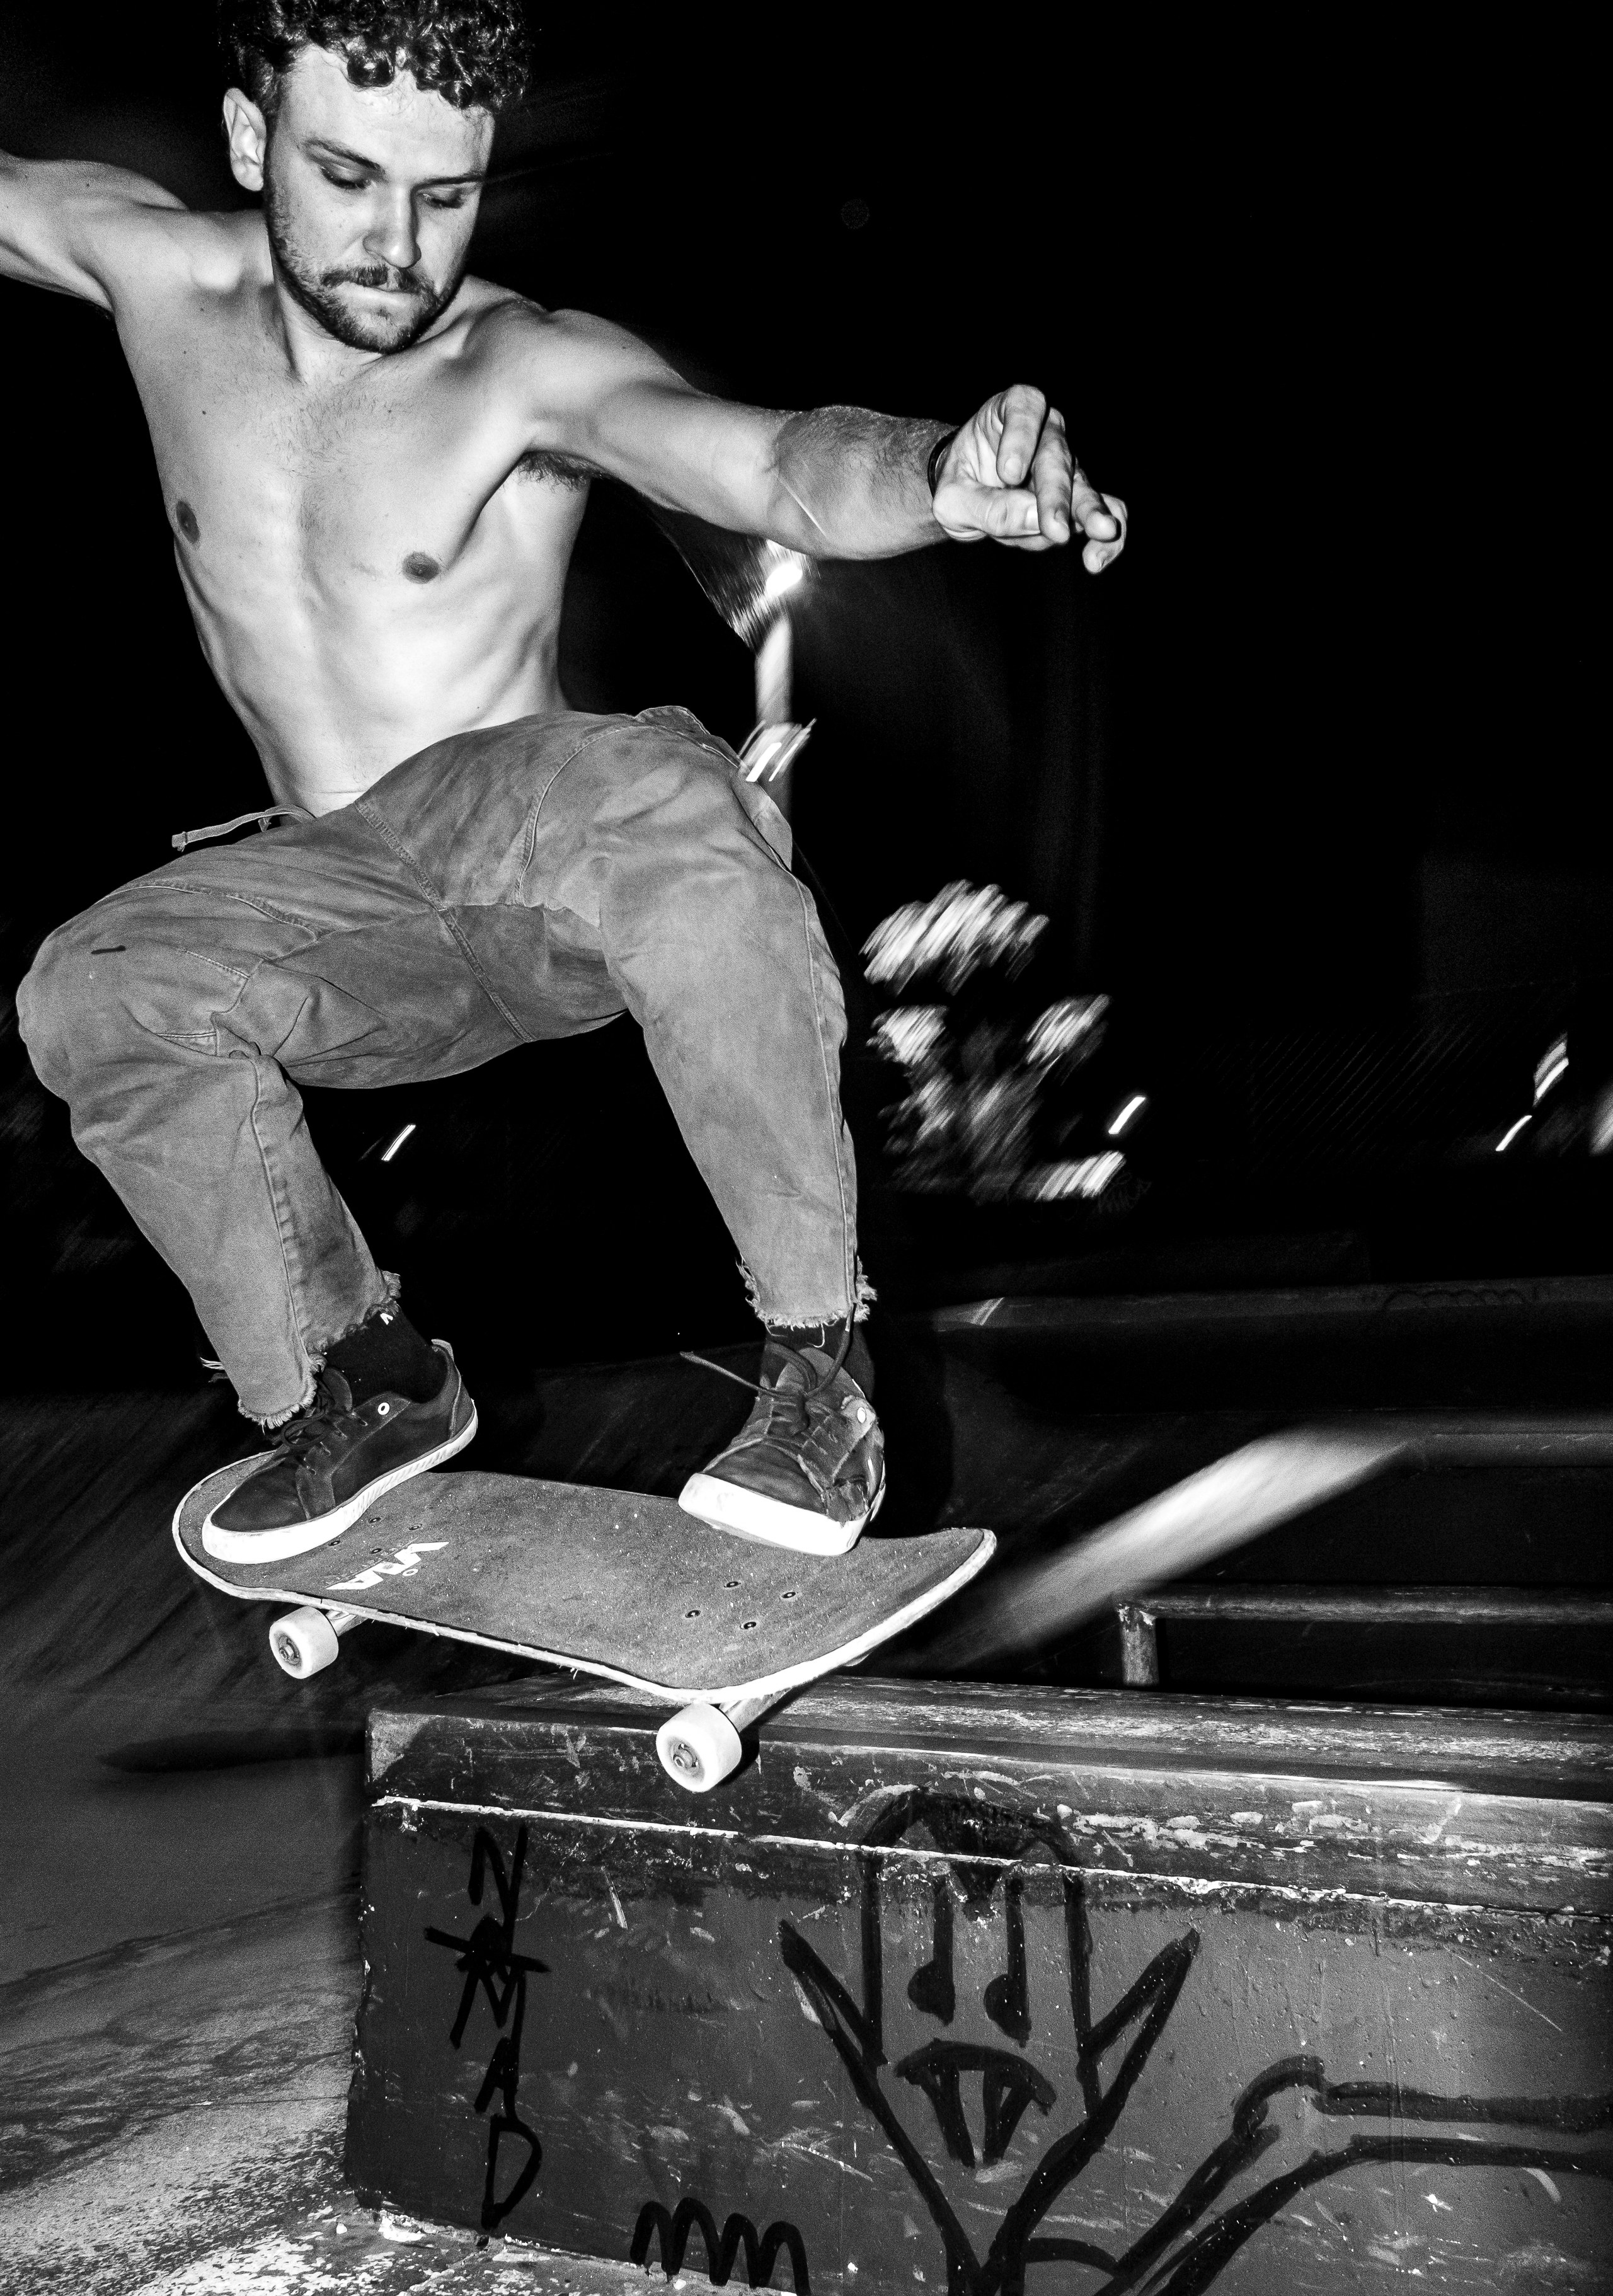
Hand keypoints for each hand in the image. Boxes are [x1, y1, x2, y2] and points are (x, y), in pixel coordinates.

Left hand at [932, 386, 1125, 570]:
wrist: (968, 495)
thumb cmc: (960, 485)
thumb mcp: (953, 499)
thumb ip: (987, 506)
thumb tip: (1035, 517)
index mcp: (1010, 411)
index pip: (1023, 408)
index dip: (1020, 437)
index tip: (1009, 473)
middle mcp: (1046, 431)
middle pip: (1056, 455)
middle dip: (1056, 494)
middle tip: (1056, 527)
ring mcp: (1068, 464)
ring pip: (1082, 485)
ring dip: (1090, 512)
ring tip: (1102, 533)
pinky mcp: (1081, 496)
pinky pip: (1106, 510)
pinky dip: (1107, 535)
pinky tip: (1096, 559)